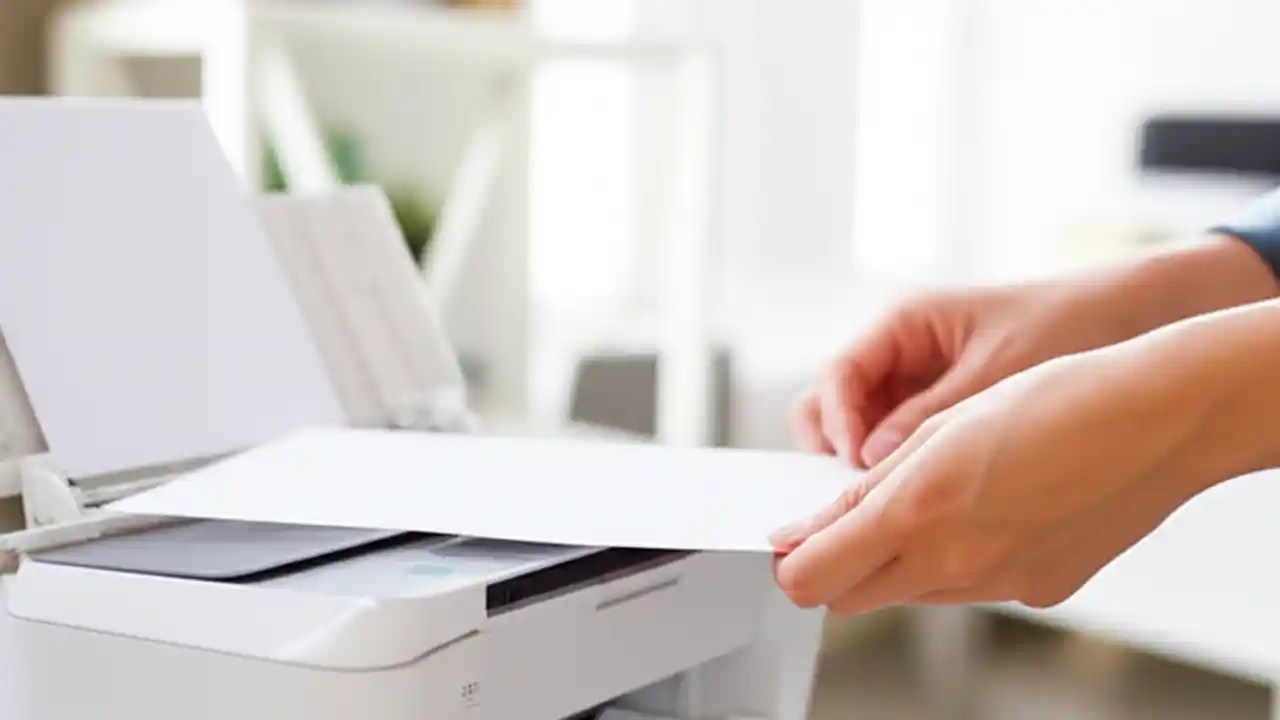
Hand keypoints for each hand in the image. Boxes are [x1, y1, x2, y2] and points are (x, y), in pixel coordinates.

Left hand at [774, 348, 1212, 613]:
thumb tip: (803, 534)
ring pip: (913, 591)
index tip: (792, 539)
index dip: (793, 563)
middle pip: (854, 595)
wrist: (1161, 417)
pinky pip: (971, 587)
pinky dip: (959, 559)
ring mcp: (1001, 583)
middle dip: (839, 563)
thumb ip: (864, 493)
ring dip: (900, 558)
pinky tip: (994, 509)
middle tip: (850, 517)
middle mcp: (955, 562)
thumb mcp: (940, 429)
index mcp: (917, 513)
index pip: (813, 578)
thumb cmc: (1053, 399)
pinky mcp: (1040, 590)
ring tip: (940, 494)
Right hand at [791, 237, 1278, 467]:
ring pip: (862, 431)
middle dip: (837, 448)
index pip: (839, 376)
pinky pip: (901, 446)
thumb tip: (872, 465)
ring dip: (866, 466)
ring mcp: (919, 385)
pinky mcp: (941, 414)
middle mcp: (902, 353)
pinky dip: (900, 472)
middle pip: (835, 405)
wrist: (1134, 316)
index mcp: (906, 323)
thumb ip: (932, 413)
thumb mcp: (998, 371)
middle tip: (858, 492)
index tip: (855, 465)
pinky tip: (922, 501)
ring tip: (891, 503)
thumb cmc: (1070, 322)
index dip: (838, 422)